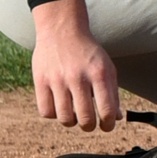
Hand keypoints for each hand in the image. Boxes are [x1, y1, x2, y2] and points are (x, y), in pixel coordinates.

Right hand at [31, 0, 121, 131]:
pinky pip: (46, 112)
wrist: (62, 31)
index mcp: (100, 73)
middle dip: (90, 127)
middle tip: (90, 124)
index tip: (107, 126)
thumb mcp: (107, 68)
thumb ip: (113, 93)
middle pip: (85, 119)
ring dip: (72, 121)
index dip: (108, 124)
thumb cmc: (88, 53)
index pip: (106, 110)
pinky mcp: (40, 81)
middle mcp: (78, 77)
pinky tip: (60, 105)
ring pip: (64, 119)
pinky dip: (54, 114)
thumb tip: (116, 118)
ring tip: (75, 114)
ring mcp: (57, 80)